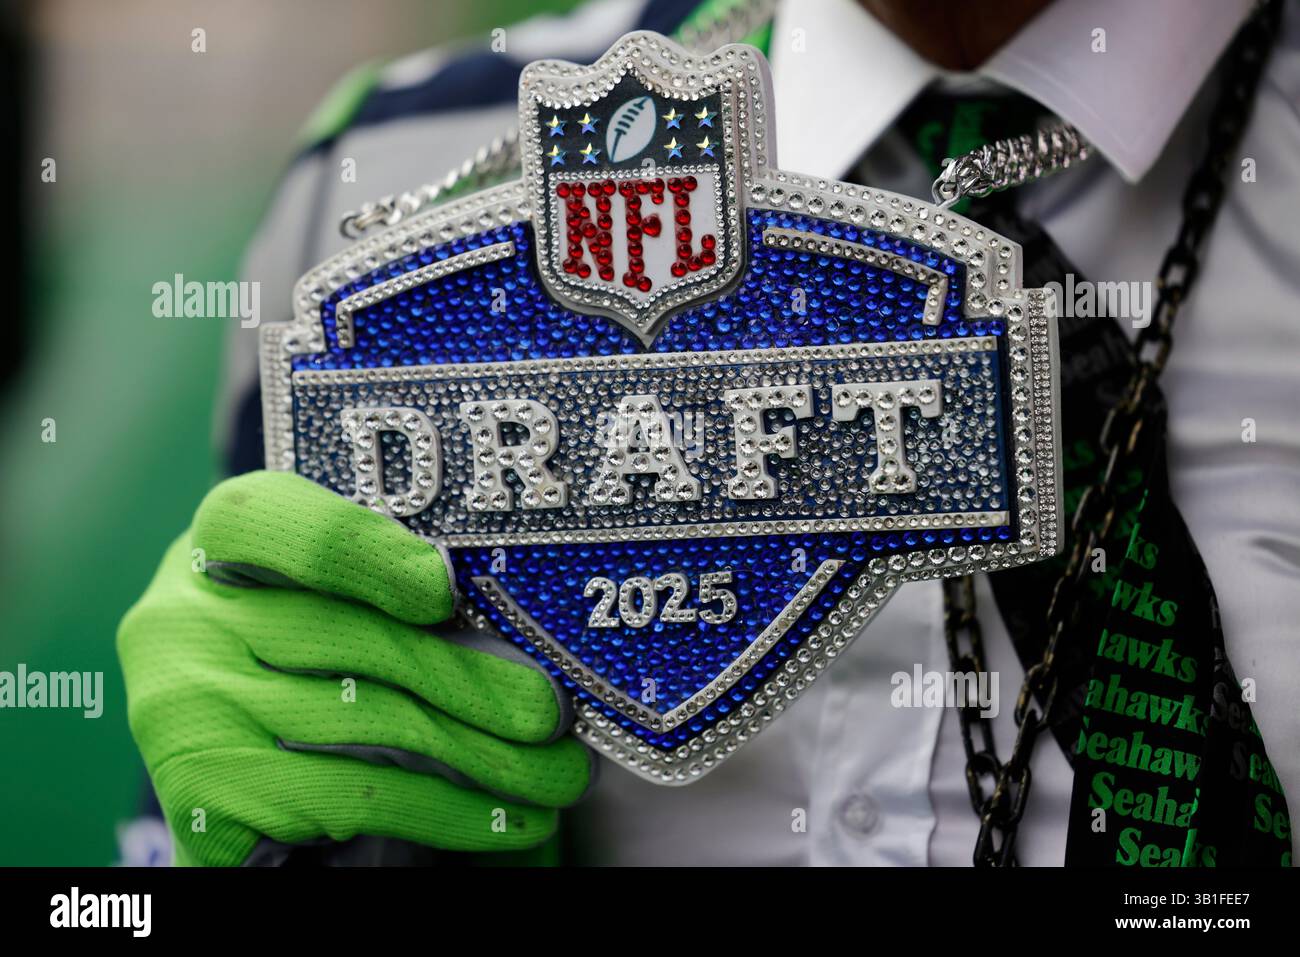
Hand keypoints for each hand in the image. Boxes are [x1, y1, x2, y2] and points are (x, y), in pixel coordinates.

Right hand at [117, 470, 590, 865]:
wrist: (213, 734)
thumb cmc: (297, 637)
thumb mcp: (320, 588)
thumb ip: (386, 577)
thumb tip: (511, 623)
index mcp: (217, 544)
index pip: (280, 523)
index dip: (365, 554)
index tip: (443, 590)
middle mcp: (183, 621)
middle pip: (353, 639)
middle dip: (474, 683)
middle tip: (553, 713)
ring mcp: (187, 712)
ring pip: (370, 725)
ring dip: (485, 757)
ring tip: (557, 776)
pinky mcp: (206, 796)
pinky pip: (354, 801)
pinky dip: (447, 813)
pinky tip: (508, 820)